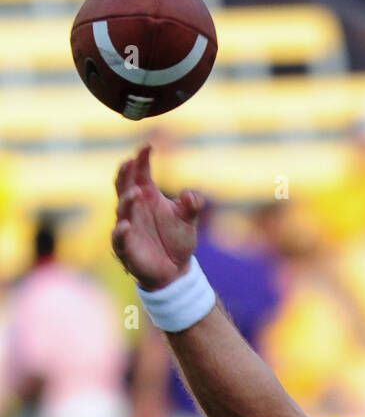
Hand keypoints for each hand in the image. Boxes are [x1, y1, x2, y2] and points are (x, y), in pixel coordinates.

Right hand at [111, 144, 204, 290]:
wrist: (175, 270)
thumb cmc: (178, 240)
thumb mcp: (189, 220)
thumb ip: (192, 205)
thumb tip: (189, 195)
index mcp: (147, 195)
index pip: (140, 171)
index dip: (141, 158)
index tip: (148, 145)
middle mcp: (134, 208)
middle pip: (123, 185)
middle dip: (125, 173)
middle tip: (130, 162)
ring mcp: (128, 226)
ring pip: (121, 209)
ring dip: (127, 200)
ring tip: (137, 192)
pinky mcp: (126, 248)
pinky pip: (119, 239)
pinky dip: (121, 232)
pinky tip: (127, 225)